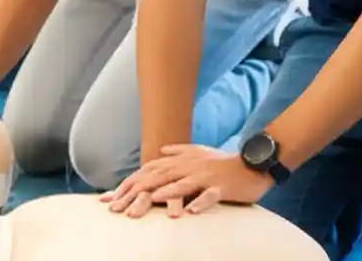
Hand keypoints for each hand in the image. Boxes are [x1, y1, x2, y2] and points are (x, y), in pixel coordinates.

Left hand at [100, 145, 272, 217]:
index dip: (127, 184)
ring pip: (181, 185)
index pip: (147, 173)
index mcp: (180, 161)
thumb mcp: (198, 153)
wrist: (253, 162)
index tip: (109, 198)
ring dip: (165, 194)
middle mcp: (188, 167)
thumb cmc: (224, 162)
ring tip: (149, 203)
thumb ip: (178, 151)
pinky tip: (190, 212)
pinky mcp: (221, 186)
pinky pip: (209, 195)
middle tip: (118, 207)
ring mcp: (204, 176)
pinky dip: (200, 202)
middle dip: (136, 193)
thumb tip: (161, 149)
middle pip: (157, 179)